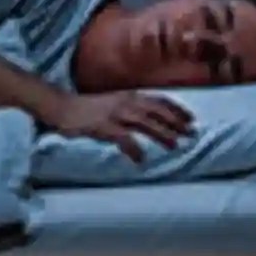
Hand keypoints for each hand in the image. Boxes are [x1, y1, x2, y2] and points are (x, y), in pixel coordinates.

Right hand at [39, 91, 194, 162]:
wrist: (63, 107)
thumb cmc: (90, 107)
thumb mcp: (115, 102)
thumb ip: (133, 108)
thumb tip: (152, 119)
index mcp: (130, 95)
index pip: (160, 100)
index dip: (177, 109)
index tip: (192, 119)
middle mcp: (126, 102)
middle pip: (157, 111)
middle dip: (176, 122)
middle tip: (190, 134)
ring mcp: (115, 114)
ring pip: (144, 123)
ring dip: (161, 134)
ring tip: (174, 145)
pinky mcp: (103, 126)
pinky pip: (123, 138)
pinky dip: (134, 149)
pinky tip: (141, 159)